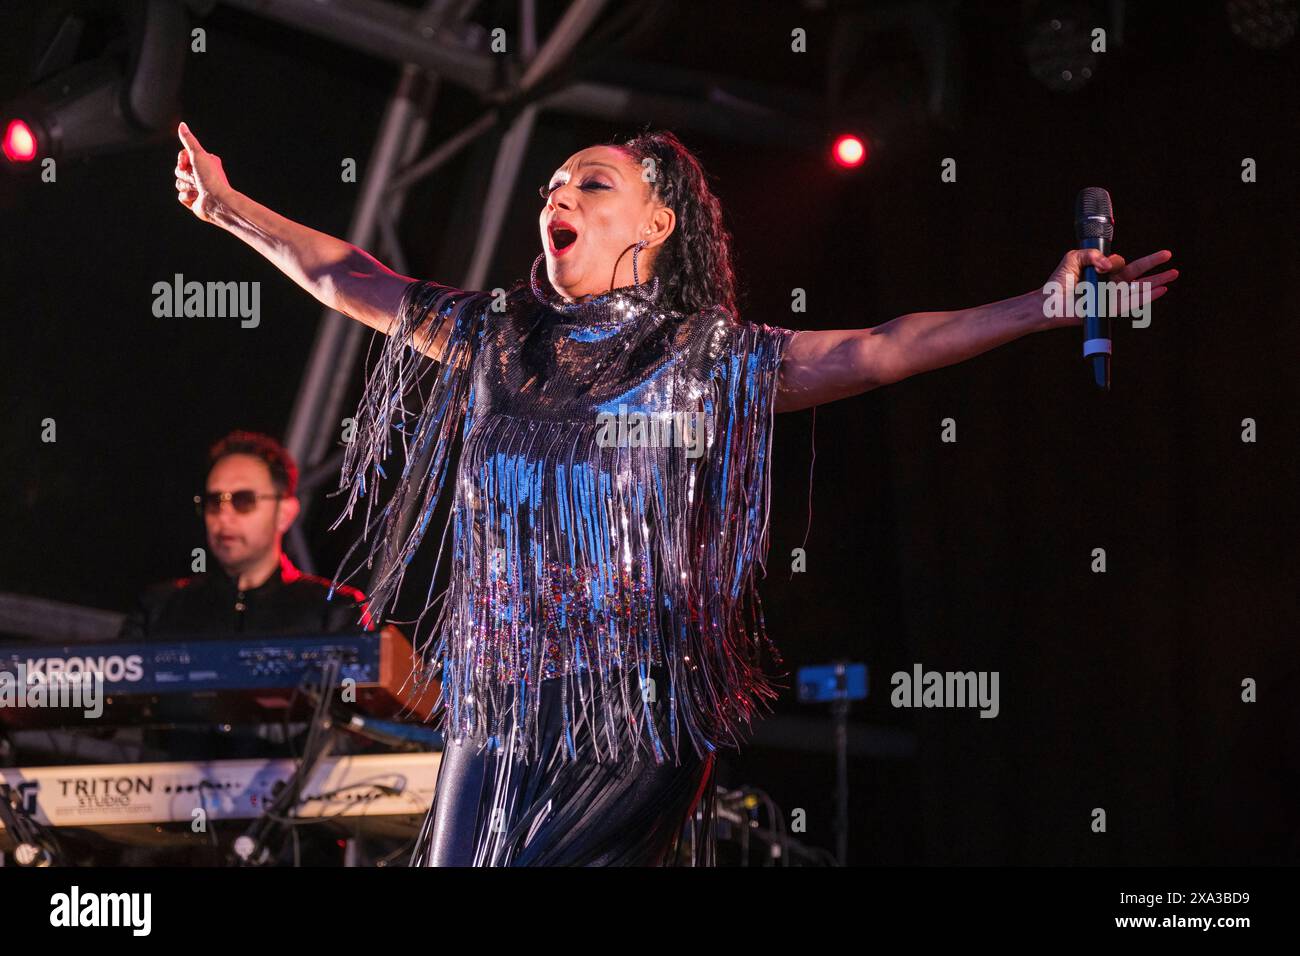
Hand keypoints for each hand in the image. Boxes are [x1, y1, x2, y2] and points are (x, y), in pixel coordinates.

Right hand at [174, 121, 231, 223]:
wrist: (218, 202)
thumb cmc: (211, 178)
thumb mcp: (198, 155)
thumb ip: (189, 140)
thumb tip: (181, 125)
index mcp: (204, 162)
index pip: (182, 157)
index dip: (182, 161)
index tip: (188, 164)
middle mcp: (201, 174)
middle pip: (178, 170)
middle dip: (186, 176)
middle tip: (197, 179)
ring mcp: (197, 187)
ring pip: (178, 183)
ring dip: (187, 187)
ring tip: (199, 190)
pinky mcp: (193, 200)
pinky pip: (180, 196)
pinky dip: (188, 197)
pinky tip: (198, 199)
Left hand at [1043, 247, 1179, 328]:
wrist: (1049, 302)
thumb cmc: (1059, 281)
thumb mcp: (1075, 258)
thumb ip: (1093, 254)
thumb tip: (1109, 265)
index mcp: (1103, 273)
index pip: (1122, 264)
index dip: (1117, 261)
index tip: (1106, 264)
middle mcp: (1110, 285)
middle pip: (1138, 274)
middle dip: (1155, 266)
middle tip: (1170, 258)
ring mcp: (1111, 297)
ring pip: (1139, 289)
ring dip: (1157, 282)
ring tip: (1174, 274)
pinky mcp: (1109, 309)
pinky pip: (1131, 303)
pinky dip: (1146, 297)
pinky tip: (1160, 290)